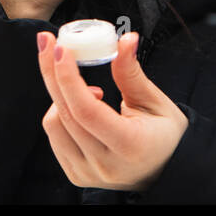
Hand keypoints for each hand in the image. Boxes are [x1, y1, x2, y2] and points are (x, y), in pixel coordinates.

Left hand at [36, 30, 188, 192]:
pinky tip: (79, 103)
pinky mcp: (77, 175)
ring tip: (83, 84)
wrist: (167, 169)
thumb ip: (132, 72)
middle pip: (65, 114)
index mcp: (131, 145)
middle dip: (52, 73)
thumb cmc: (167, 134)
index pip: (87, 110)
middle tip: (48, 43)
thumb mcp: (155, 101)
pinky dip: (60, 112)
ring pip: (54, 125)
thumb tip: (126, 40)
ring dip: (59, 95)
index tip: (61, 48)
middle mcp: (105, 165)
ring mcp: (88, 173)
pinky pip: (55, 137)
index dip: (68, 77)